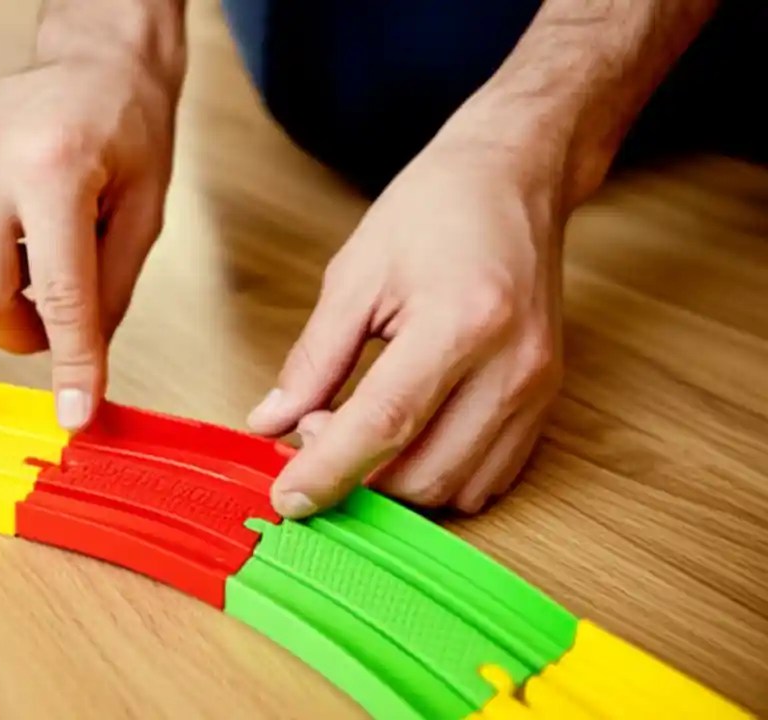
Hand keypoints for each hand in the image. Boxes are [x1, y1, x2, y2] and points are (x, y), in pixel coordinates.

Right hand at [0, 58, 176, 429]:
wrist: (92, 57)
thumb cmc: (129, 131)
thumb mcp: (144, 216)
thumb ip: (108, 297)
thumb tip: (81, 374)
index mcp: (53, 168)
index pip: (58, 294)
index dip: (71, 362)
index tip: (75, 413)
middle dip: (19, 329)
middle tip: (54, 316)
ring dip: (6, 281)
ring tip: (44, 236)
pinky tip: (16, 208)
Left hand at [248, 140, 565, 516]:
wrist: (514, 179)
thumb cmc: (435, 210)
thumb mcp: (354, 273)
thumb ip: (313, 359)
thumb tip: (271, 423)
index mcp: (460, 323)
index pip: (383, 424)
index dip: (328, 470)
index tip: (286, 498)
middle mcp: (511, 366)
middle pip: (422, 473)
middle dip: (357, 476)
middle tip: (316, 431)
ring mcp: (537, 389)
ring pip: (456, 490)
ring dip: (395, 484)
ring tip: (358, 430)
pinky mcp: (546, 402)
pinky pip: (487, 478)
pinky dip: (436, 477)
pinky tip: (403, 439)